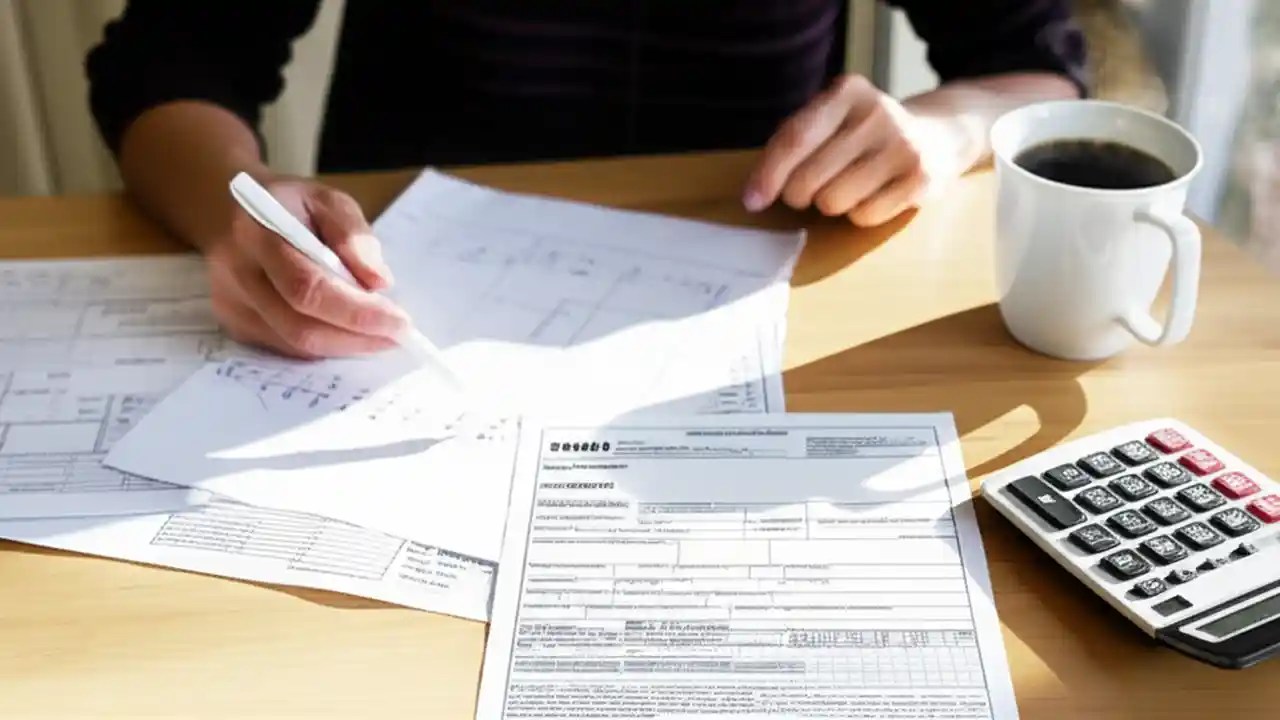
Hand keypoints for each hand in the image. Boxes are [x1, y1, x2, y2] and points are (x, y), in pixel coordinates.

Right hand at [206, 175, 410, 358]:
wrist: (231, 210)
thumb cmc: (289, 205)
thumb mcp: (328, 201)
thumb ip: (354, 236)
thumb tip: (378, 282)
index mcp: (256, 233)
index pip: (307, 287)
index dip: (356, 312)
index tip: (399, 322)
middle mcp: (234, 273)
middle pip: (299, 326)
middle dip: (357, 337)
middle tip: (397, 335)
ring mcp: (229, 303)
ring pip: (294, 344)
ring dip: (345, 346)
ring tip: (379, 334)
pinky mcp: (234, 323)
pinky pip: (286, 348)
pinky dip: (325, 345)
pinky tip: (347, 333)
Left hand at [743, 74, 968, 225]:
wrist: (937, 135)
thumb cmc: (862, 135)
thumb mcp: (829, 121)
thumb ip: (789, 145)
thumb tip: (753, 196)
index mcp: (846, 92)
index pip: (795, 138)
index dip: (769, 175)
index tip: (752, 201)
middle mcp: (876, 113)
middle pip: (809, 178)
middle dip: (799, 194)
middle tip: (811, 188)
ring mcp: (902, 146)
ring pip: (833, 202)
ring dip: (831, 204)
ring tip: (849, 185)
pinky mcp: (920, 179)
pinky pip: (863, 217)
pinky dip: (859, 214)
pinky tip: (874, 193)